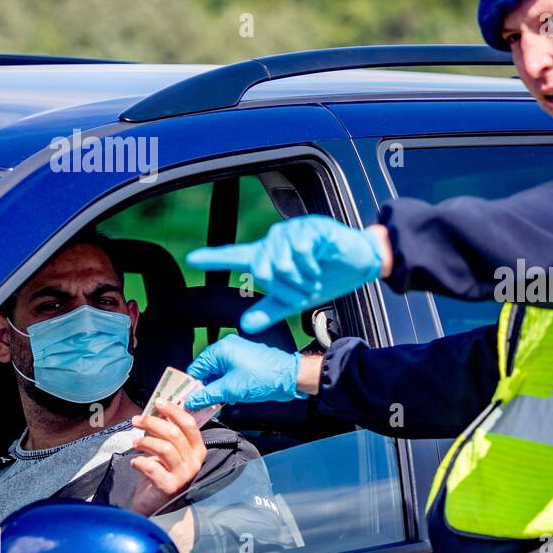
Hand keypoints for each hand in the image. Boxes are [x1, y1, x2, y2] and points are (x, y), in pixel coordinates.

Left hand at [128, 400, 207, 515]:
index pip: (189, 425)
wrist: (154, 503)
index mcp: (197, 449)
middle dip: (152, 423)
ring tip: (134, 442)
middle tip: (136, 420)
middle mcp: (194, 462)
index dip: (173, 411)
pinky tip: (134, 462)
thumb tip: (158, 410)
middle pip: (174, 434)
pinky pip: (152, 468)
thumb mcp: (168, 451)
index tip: (158, 402)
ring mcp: (184, 475)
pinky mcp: (169, 487)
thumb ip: (168, 433)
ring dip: (145, 441)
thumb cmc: (161, 473)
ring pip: (164, 448)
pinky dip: (139, 461)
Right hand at [183, 334, 303, 408]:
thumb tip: (192, 401)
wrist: (290, 378)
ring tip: (212, 405)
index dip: (190, 385)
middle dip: (203, 389)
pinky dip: (226, 387)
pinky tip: (226, 400)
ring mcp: (238, 356)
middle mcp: (228, 349)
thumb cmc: (265, 377)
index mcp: (221, 349)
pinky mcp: (246, 365)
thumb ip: (207, 395)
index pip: (196, 368)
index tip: (186, 400)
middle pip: (206, 372)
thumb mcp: (230, 389)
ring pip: (218, 376)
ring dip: (215, 390)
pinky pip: (229, 376)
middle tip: (198, 406)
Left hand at [185, 215, 385, 332]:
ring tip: (313, 280)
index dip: (213, 258)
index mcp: (269, 257)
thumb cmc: (327, 277)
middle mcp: (275, 241)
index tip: (192, 259)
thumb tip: (243, 325)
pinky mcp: (310, 227)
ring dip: (299, 280)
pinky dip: (310, 267)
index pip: (235, 256)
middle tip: (304, 293)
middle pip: (262, 269)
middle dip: (284, 289)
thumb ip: (269, 311)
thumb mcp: (296, 300)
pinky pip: (299, 251)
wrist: (360, 264)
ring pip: (280, 262)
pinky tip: (319, 267)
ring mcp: (292, 231)